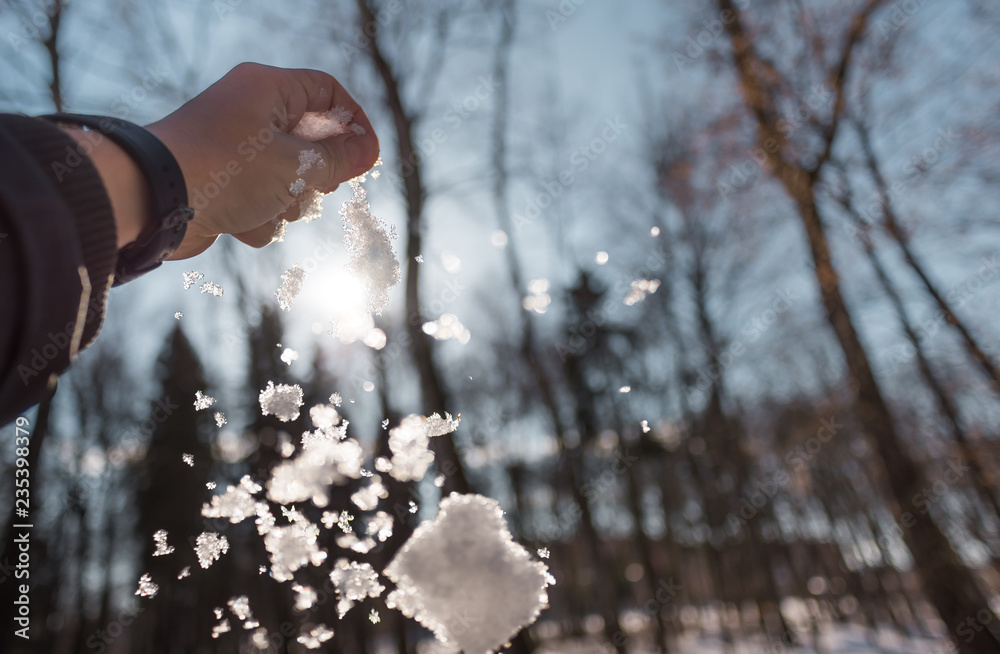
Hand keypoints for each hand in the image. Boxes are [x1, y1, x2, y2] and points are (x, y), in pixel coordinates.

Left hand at [145, 63, 379, 258]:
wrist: (154, 200)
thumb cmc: (225, 170)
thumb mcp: (296, 165)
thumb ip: (337, 159)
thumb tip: (367, 151)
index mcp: (267, 88)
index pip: (327, 91)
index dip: (353, 122)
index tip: (366, 156)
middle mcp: (249, 111)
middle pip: (310, 139)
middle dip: (317, 174)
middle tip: (318, 186)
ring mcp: (234, 148)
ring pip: (289, 176)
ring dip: (289, 201)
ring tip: (271, 206)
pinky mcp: (221, 181)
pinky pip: (261, 199)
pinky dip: (259, 216)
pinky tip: (240, 222)